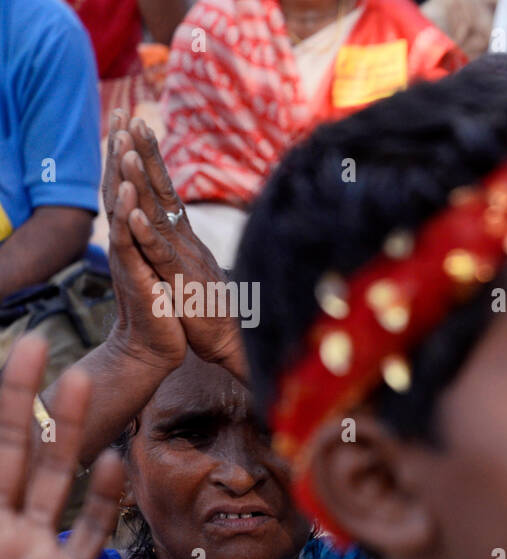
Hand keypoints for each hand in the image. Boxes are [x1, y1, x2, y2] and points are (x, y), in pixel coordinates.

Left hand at [0, 337, 123, 558]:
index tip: (4, 359)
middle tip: (38, 346)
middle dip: (24, 398)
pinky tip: (113, 465)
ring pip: (53, 479)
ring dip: (70, 432)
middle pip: (14, 449)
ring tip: (81, 383)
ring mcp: (34, 550)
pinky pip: (86, 534)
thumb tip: (38, 470)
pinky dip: (102, 500)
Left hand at [113, 116, 245, 377]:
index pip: (164, 190)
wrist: (230, 344)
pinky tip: (131, 214)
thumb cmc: (209, 310)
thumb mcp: (190, 270)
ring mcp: (184, 258)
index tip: (138, 125)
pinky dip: (145, 234)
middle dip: (147, 153)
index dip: (150, 158)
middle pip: (162, 191)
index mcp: (183, 237)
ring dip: (143, 181)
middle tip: (134, 118)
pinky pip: (160, 255)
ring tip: (127, 150)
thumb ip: (179, 248)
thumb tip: (172, 226)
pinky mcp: (182, 283)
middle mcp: (185, 241)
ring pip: (159, 214)